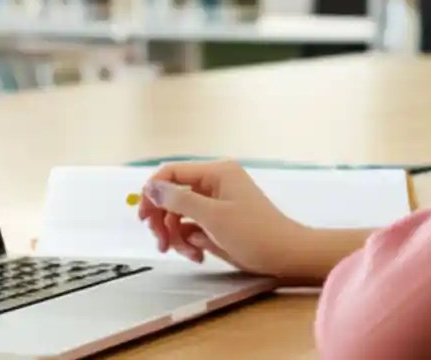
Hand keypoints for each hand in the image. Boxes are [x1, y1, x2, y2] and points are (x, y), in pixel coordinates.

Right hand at [137, 160, 347, 278]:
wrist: (287, 256)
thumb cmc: (254, 233)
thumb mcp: (213, 217)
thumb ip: (179, 200)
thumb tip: (150, 187)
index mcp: (216, 173)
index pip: (171, 173)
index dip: (153, 192)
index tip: (143, 217)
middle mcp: (214, 184)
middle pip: (172, 196)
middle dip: (163, 220)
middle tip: (161, 243)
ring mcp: (215, 204)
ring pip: (179, 215)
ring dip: (177, 236)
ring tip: (188, 254)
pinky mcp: (217, 222)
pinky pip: (192, 228)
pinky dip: (190, 242)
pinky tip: (199, 255)